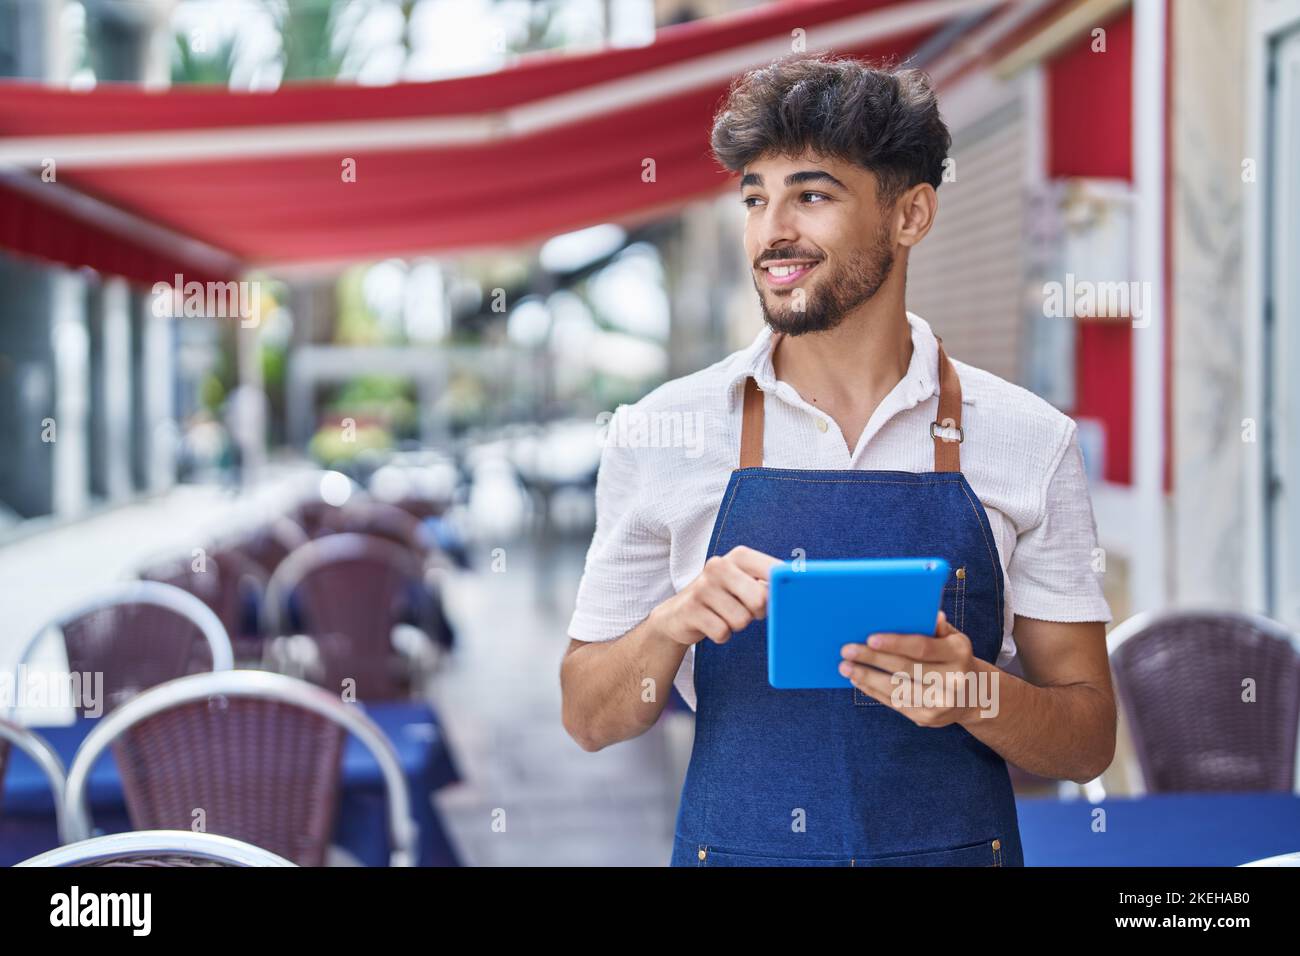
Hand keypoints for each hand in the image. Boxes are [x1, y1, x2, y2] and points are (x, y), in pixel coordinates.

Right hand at [650, 545, 780, 646]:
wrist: (680, 613)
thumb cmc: (724, 597)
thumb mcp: (746, 583)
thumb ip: (770, 584)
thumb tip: (797, 594)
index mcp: (740, 556)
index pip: (775, 572)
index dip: (780, 592)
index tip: (777, 599)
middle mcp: (719, 566)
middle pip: (761, 600)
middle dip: (758, 613)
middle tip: (747, 609)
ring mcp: (702, 587)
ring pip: (741, 620)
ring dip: (737, 625)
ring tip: (724, 615)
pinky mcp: (690, 609)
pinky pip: (722, 633)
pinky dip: (722, 635)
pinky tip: (712, 624)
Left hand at [838, 611, 988, 726]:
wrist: (976, 696)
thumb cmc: (955, 658)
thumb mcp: (954, 639)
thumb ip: (938, 627)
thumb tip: (929, 614)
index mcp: (958, 654)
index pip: (922, 648)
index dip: (895, 644)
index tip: (870, 638)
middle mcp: (952, 681)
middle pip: (905, 669)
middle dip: (872, 659)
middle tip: (847, 651)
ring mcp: (940, 703)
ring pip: (896, 689)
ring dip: (866, 677)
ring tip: (846, 667)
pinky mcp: (927, 718)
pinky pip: (895, 703)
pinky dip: (873, 691)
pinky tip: (858, 680)